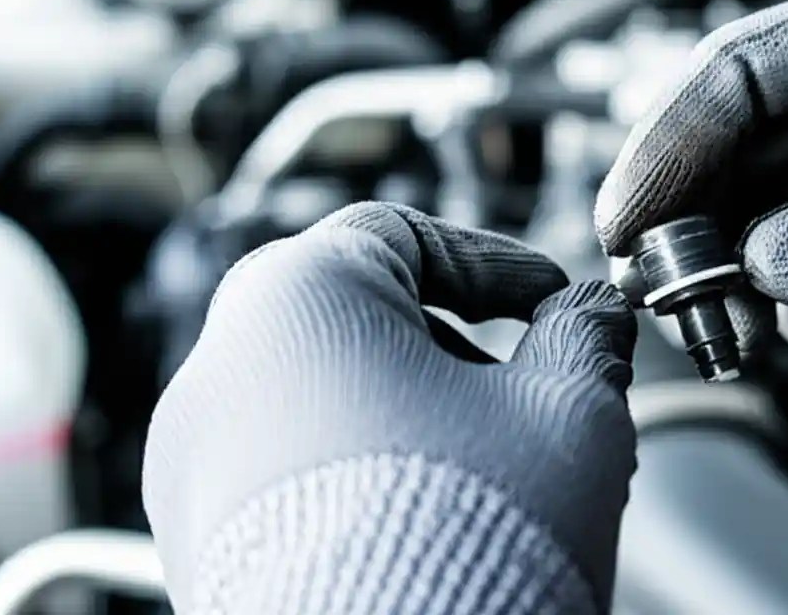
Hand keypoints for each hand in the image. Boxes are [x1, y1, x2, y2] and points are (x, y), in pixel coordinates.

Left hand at [143, 203, 635, 613]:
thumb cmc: (462, 553)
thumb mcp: (567, 417)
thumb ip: (585, 339)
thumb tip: (592, 319)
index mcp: (297, 300)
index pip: (404, 234)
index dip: (498, 263)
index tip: (551, 301)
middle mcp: (219, 371)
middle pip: (359, 316)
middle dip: (462, 349)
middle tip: (531, 394)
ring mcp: (195, 464)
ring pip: (324, 397)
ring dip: (415, 415)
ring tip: (489, 476)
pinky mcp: (198, 540)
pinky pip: (290, 471)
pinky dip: (363, 474)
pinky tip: (430, 523)